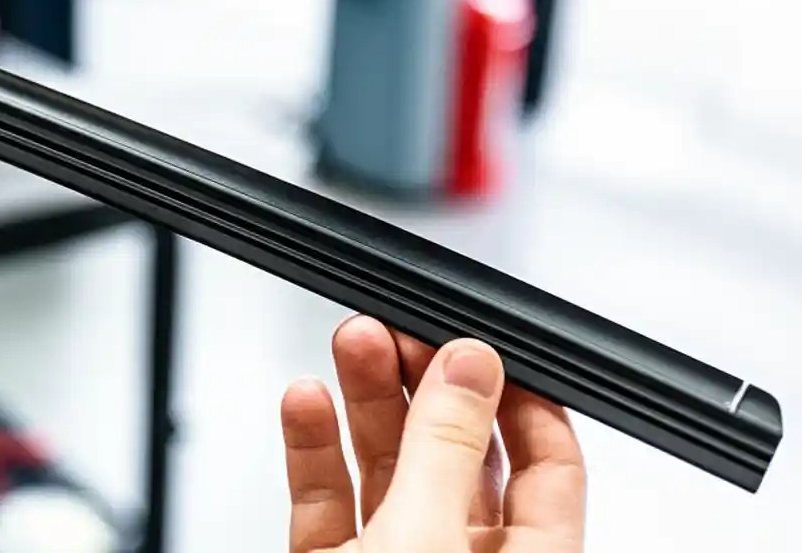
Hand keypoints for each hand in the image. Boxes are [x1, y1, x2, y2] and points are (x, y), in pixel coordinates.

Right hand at [281, 316, 586, 552]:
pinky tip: (308, 401)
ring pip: (388, 468)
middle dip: (425, 378)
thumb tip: (471, 367)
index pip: (550, 463)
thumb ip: (445, 449)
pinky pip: (327, 500)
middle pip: (456, 451)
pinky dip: (314, 447)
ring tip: (352, 340)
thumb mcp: (427, 540)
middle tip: (397, 327)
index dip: (520, 393)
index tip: (477, 340)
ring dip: (366, 398)